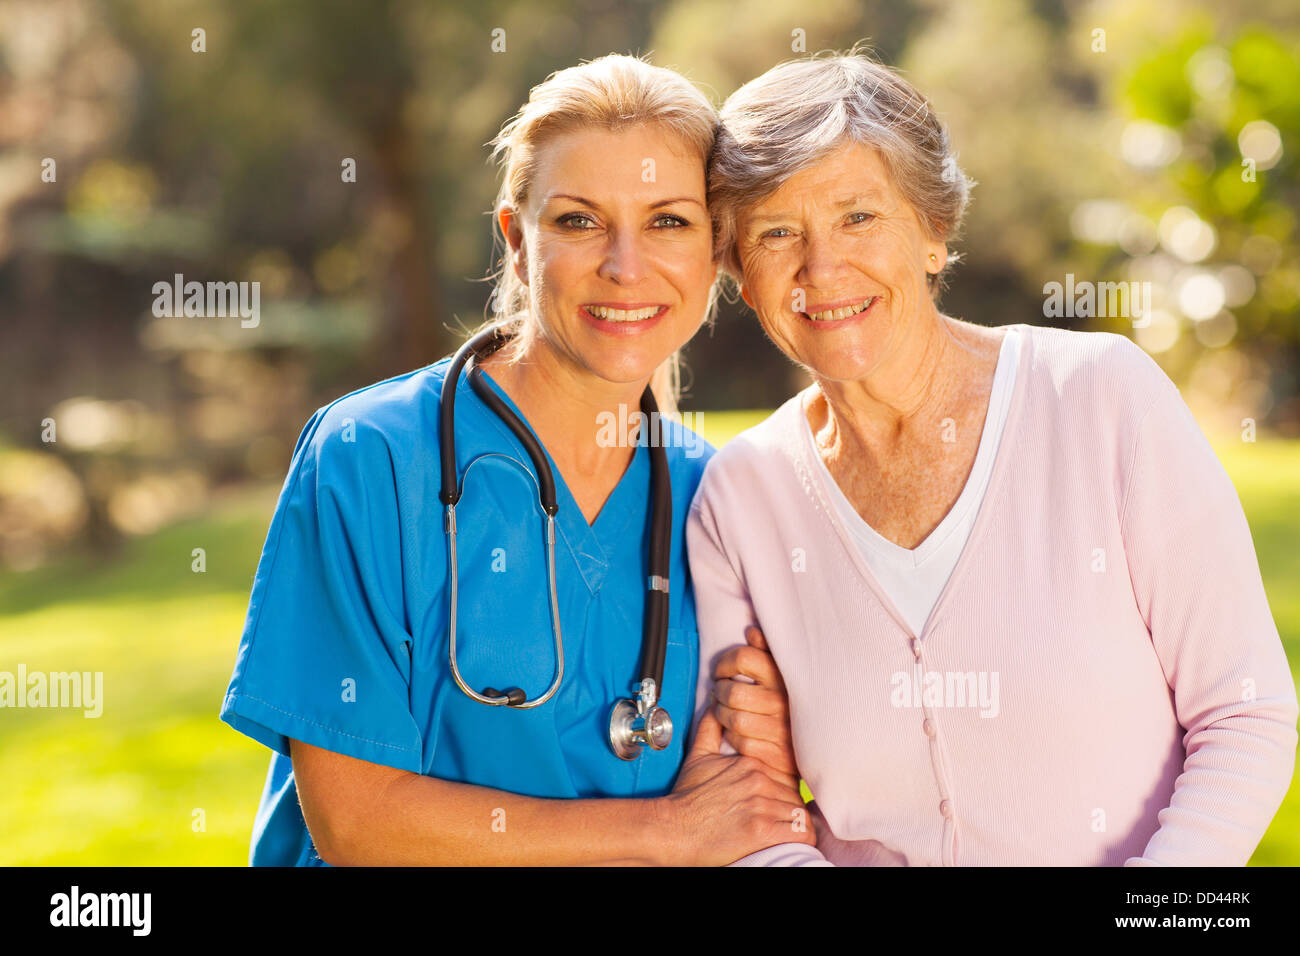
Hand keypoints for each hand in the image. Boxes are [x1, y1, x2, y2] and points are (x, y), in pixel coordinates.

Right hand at [660, 709, 814, 864]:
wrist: (674, 827)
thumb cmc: (685, 798)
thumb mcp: (698, 757)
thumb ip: (710, 728)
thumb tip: (714, 706)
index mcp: (750, 763)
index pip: (786, 775)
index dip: (784, 791)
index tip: (778, 802)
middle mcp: (759, 781)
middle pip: (794, 795)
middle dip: (789, 809)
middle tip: (781, 821)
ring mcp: (761, 805)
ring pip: (799, 813)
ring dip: (794, 824)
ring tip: (785, 832)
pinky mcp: (762, 829)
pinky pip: (801, 831)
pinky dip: (802, 838)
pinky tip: (792, 841)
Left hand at [711, 626, 798, 789]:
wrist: (830, 738)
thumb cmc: (799, 699)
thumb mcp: (790, 670)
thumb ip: (770, 650)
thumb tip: (751, 632)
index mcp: (784, 675)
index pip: (743, 658)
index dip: (724, 663)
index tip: (721, 670)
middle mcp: (783, 701)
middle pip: (731, 692)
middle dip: (718, 690)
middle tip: (719, 690)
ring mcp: (780, 728)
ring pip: (732, 719)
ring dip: (720, 713)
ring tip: (722, 709)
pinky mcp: (777, 753)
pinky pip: (740, 741)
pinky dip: (731, 735)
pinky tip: (734, 730)